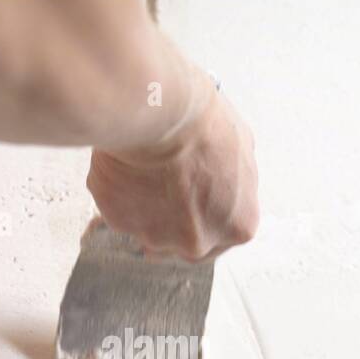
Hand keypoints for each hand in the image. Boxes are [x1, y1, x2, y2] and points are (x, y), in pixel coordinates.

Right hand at [87, 76, 258, 261]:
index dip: (203, 219)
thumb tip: (223, 179)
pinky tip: (125, 166)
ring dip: (145, 208)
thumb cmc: (203, 123)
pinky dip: (119, 194)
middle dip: (173, 224)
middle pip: (184, 244)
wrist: (160, 113)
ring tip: (144, 168)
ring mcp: (158, 236)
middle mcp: (199, 242)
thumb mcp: (240, 147)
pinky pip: (119, 212)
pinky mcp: (122, 223)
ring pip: (148, 230)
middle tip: (163, 192)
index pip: (221, 239)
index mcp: (237, 226)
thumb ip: (233, 181)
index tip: (192, 207)